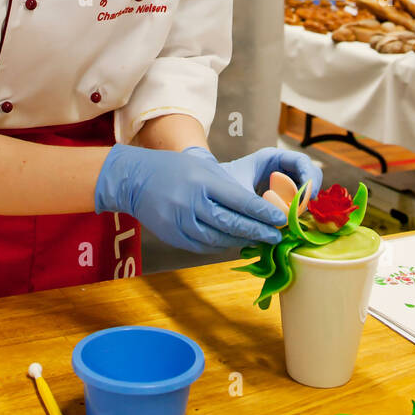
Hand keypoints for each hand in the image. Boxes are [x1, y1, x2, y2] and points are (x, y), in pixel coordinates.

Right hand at [94, 143, 287, 253]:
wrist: (134, 179)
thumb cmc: (173, 169)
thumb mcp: (202, 167)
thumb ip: (225, 186)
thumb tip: (255, 207)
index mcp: (203, 182)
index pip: (240, 201)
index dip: (262, 213)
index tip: (280, 219)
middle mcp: (192, 203)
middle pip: (232, 223)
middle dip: (257, 231)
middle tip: (276, 236)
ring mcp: (181, 222)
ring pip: (219, 239)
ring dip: (241, 241)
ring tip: (259, 241)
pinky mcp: (174, 236)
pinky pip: (203, 246)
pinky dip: (221, 246)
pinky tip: (233, 243)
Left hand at [218, 147, 323, 215]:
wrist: (210, 187)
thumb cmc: (224, 182)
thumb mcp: (239, 191)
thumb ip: (256, 204)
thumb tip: (278, 221)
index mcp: (272, 158)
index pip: (301, 161)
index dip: (310, 176)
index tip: (309, 195)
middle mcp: (280, 168)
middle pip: (308, 174)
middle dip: (310, 191)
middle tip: (305, 209)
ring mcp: (282, 181)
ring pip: (304, 189)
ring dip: (304, 202)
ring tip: (295, 216)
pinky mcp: (280, 195)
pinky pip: (295, 201)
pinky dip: (296, 209)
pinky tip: (289, 219)